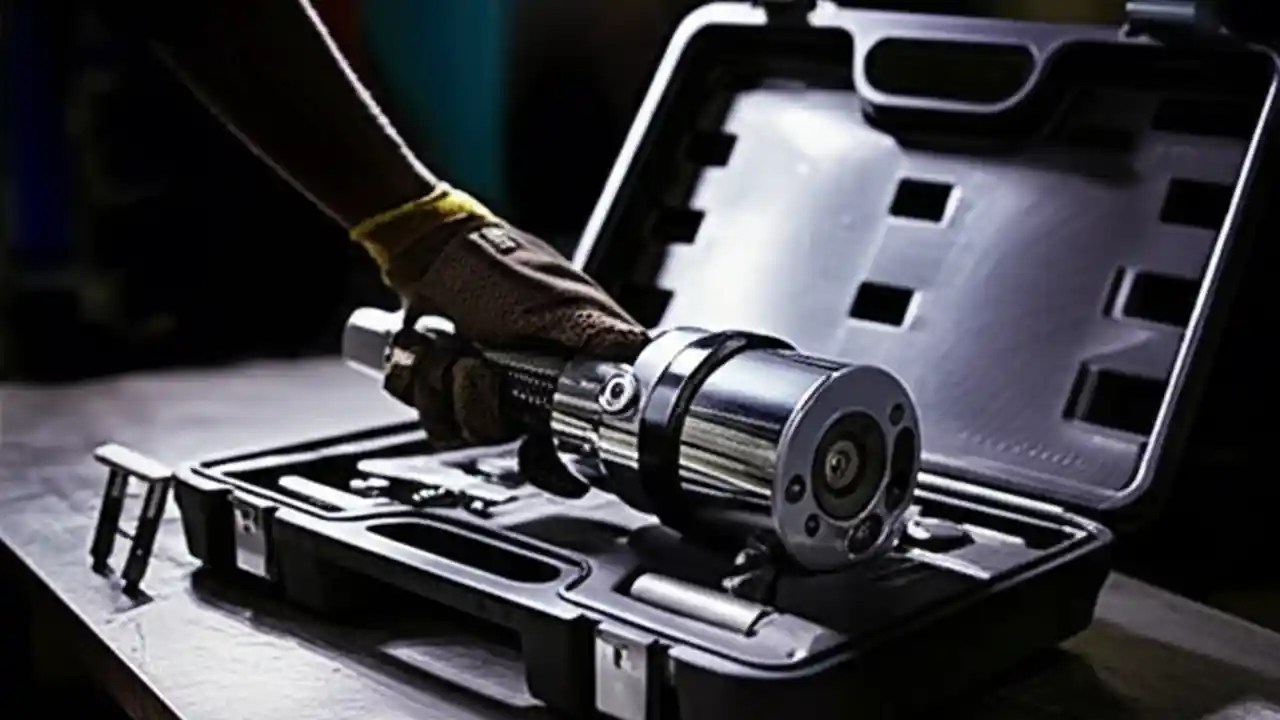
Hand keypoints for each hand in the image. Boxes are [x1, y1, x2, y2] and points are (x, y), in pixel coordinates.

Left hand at [369, 207, 648, 448]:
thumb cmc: (487, 264)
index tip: (540, 431)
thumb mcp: (548, 300)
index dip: (568, 443)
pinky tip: (429, 352)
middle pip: (523, 439)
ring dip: (447, 388)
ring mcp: (496, 386)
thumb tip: (640, 353)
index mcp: (575, 358)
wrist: (424, 251)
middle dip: (488, 406)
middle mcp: (539, 379)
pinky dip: (422, 384)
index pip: (592, 424)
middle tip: (480, 365)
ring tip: (451, 349)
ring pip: (476, 431)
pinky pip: (438, 419)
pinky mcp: (455, 390)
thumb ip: (595, 332)